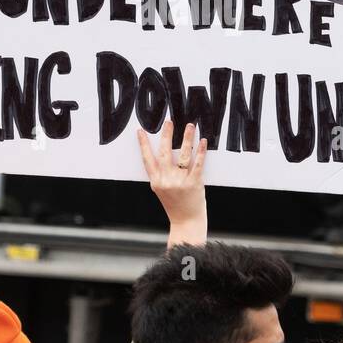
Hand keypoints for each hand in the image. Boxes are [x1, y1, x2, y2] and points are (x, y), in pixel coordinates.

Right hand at [137, 120, 207, 248]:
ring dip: (187, 138)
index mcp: (156, 181)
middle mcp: (166, 180)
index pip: (147, 159)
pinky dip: (201, 151)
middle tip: (169, 121)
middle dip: (166, 136)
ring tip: (190, 126)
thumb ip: (159, 174)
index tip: (140, 131)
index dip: (143, 145)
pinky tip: (202, 141)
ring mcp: (180, 182)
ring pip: (183, 155)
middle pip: (165, 153)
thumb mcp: (161, 190)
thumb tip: (160, 154)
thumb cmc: (174, 204)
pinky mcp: (194, 183)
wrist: (186, 221)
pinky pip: (197, 164)